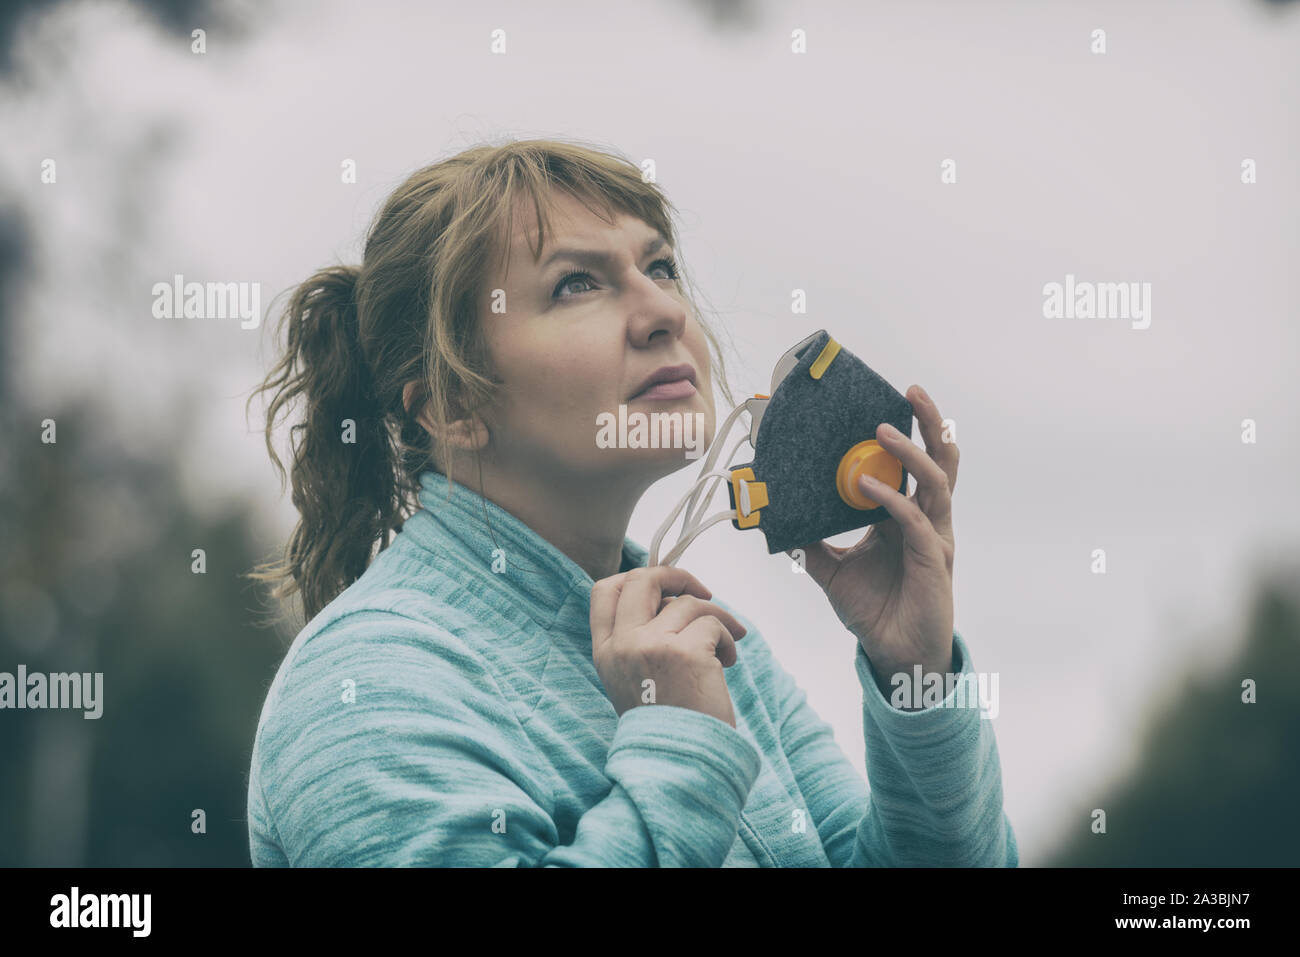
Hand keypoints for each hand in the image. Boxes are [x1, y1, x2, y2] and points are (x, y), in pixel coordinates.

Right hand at [590, 565, 748, 727]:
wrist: (680, 762)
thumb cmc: (666, 722)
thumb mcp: (634, 677)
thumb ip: (640, 638)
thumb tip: (672, 597)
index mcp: (606, 651)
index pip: (604, 591)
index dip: (636, 577)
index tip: (664, 587)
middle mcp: (623, 644)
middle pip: (643, 580)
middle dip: (677, 576)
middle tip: (701, 591)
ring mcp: (652, 645)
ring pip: (688, 603)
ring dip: (715, 618)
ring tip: (724, 649)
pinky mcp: (686, 652)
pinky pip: (714, 623)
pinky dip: (729, 639)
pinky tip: (727, 663)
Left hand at [788, 384, 958, 691]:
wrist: (892, 653)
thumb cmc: (872, 610)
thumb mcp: (830, 570)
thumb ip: (810, 542)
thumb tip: (776, 519)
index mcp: (906, 516)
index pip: (913, 464)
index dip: (908, 431)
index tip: (886, 399)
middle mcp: (926, 519)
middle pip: (940, 460)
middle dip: (930, 423)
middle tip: (912, 391)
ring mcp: (934, 537)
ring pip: (937, 482)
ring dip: (911, 453)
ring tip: (883, 430)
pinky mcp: (933, 559)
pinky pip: (915, 521)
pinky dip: (891, 500)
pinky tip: (866, 486)